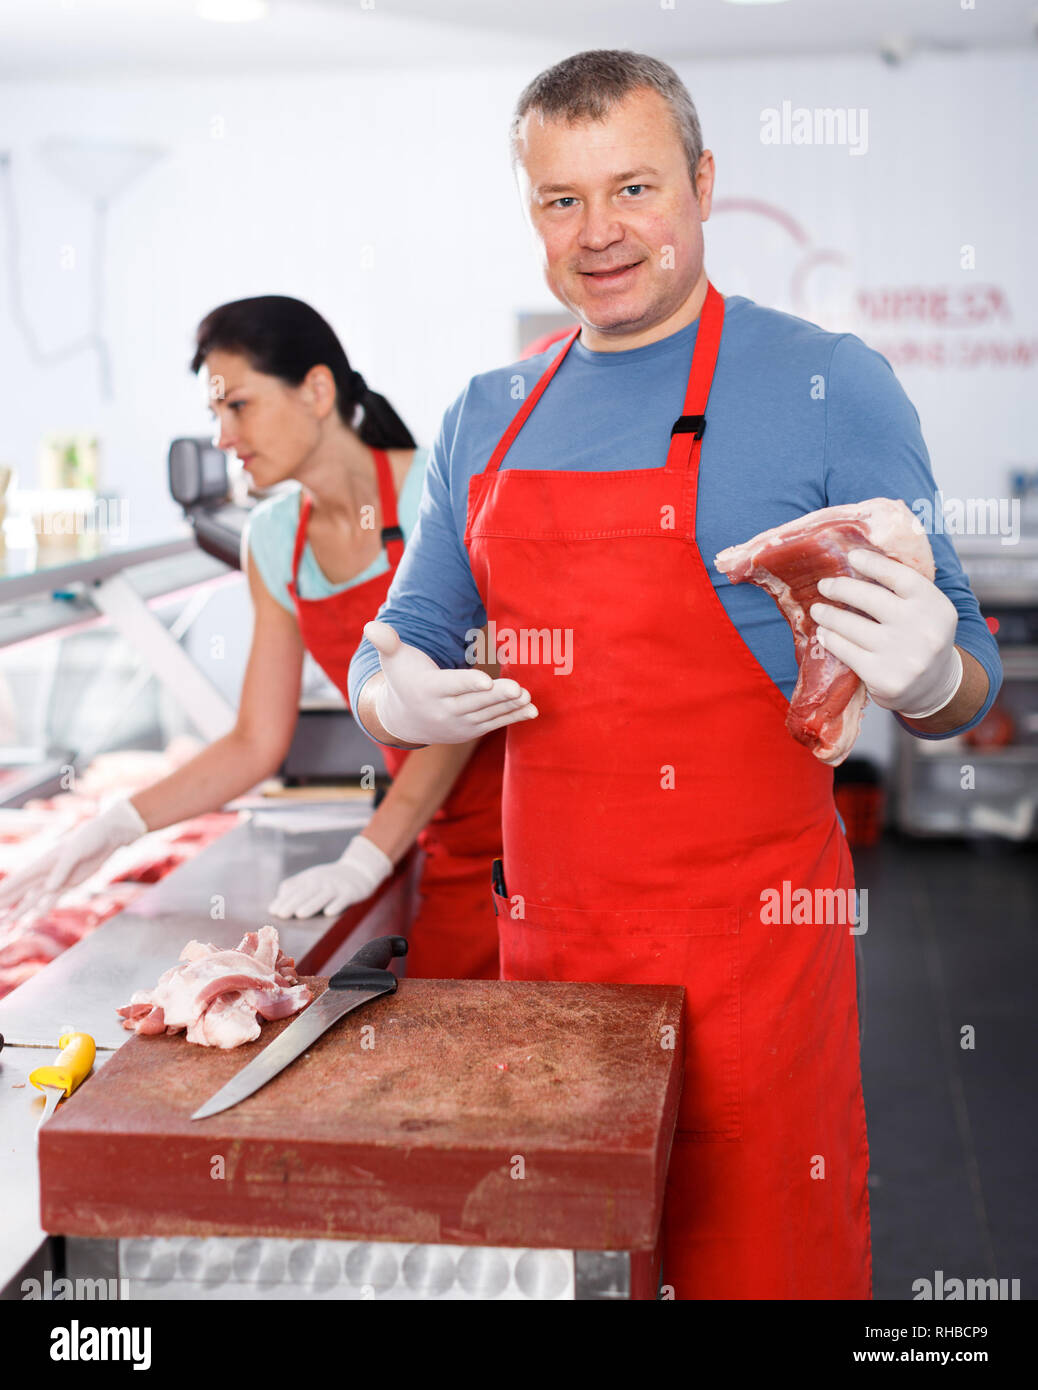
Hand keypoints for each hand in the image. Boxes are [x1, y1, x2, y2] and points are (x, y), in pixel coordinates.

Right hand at [0, 798, 147, 911]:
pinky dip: (42, 907)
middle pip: (21, 890)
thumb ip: (62, 869)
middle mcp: (46, 872)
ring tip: (6, 921)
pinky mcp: (70, 883)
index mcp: (44, 861)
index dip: (5, 890)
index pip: (19, 879)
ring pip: (33, 897)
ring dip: (20, 908)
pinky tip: (34, 916)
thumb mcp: (76, 851)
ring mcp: (57, 879)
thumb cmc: (90, 837)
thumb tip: (49, 889)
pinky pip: (52, 899)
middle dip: (6, 901)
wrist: (109, 835)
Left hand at [268, 834, 393, 918]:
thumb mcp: (311, 877)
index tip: (273, 911)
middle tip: (281, 915)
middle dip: (293, 903)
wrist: (359, 870)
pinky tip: (329, 913)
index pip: (294, 889)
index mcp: (310, 878)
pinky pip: (343, 900)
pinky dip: (336, 905)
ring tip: (300, 914)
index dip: (284, 900)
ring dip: (311, 905)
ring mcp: (337, 886)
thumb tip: (277, 899)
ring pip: (323, 896)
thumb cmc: (329, 879)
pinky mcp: (350, 892)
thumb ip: (294, 886)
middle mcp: (322, 881)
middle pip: (306, 893)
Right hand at [364, 620, 537, 744]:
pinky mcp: (471, 730)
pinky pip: (494, 723)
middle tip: (518, 687)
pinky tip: (531, 710)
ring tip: (527, 697)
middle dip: (497, 696)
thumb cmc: (404, 678)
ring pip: (487, 714)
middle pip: (474, 702)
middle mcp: (444, 711)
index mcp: (428, 690)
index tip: (486, 680)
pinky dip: (513, 717)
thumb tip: (371, 626)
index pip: (451, 686)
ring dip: (509, 706)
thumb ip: (387, 642)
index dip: (468, 683)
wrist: (405, 720)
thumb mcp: (393, 660)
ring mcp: (459, 724)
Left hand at [810, 548, 962, 717]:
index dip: (874, 564)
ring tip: (818, 610)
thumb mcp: (925, 612)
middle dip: (842, 589)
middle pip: (872, 599)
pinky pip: (847, 652)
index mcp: (935, 607)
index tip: (852, 557)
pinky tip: (824, 634)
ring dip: (829, 616)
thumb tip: (858, 564)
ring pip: (853, 626)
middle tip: (824, 585)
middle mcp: (922, 630)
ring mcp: (903, 656)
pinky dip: (831, 640)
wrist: (934, 687)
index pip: (902, 577)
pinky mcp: (884, 678)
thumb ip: (902, 592)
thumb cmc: (921, 640)